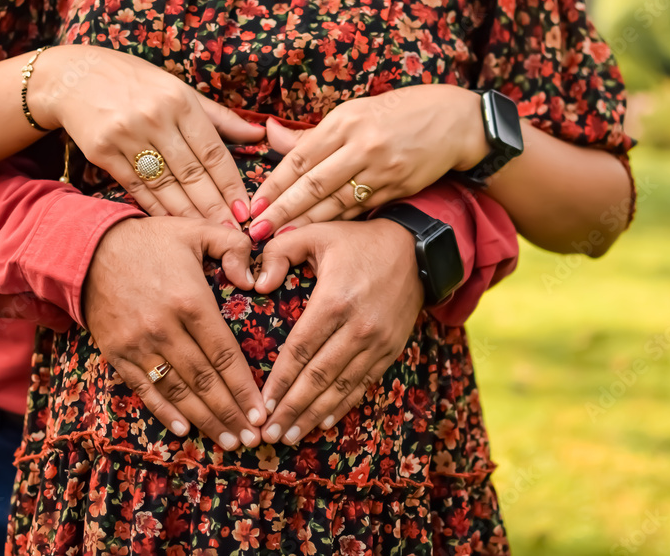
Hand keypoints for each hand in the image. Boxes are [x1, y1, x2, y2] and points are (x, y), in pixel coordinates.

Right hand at [31, 45, 265, 223]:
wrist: (72, 76)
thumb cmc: (134, 81)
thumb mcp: (178, 88)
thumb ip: (218, 117)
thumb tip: (257, 135)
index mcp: (179, 100)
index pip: (213, 151)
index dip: (231, 184)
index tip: (246, 209)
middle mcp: (154, 118)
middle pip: (191, 173)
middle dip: (215, 207)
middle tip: (234, 233)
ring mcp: (126, 136)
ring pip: (165, 185)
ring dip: (189, 214)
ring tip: (209, 234)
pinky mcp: (102, 152)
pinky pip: (136, 187)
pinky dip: (155, 208)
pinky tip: (174, 224)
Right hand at [83, 217, 266, 449]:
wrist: (87, 247)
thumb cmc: (151, 240)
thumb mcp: (196, 230)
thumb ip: (234, 247)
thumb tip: (255, 279)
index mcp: (190, 301)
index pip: (224, 354)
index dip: (244, 387)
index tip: (262, 411)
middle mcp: (164, 328)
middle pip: (204, 381)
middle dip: (230, 413)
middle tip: (252, 439)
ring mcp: (138, 344)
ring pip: (177, 391)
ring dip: (204, 420)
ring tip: (227, 441)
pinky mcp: (117, 353)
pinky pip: (144, 389)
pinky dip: (164, 412)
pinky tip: (185, 431)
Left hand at [246, 85, 487, 239]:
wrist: (456, 122)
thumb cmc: (399, 113)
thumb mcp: (355, 112)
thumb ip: (313, 134)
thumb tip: (269, 134)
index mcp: (346, 121)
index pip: (300, 158)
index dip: (273, 185)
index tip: (253, 205)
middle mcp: (362, 145)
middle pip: (313, 184)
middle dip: (282, 210)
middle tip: (257, 230)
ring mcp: (382, 170)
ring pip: (335, 202)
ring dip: (304, 223)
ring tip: (279, 238)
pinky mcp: (397, 188)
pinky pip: (359, 209)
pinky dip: (335, 223)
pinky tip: (316, 235)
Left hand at [251, 219, 423, 444]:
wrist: (413, 249)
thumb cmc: (357, 241)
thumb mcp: (316, 233)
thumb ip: (279, 252)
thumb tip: (256, 284)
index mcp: (335, 299)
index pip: (301, 349)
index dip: (280, 380)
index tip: (260, 403)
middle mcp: (359, 326)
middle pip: (319, 377)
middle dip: (291, 409)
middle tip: (267, 434)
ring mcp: (378, 341)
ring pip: (342, 387)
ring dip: (313, 415)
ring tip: (288, 436)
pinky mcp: (391, 349)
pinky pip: (364, 384)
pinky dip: (342, 406)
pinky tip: (321, 422)